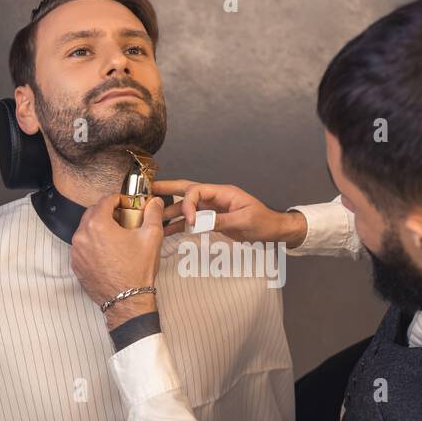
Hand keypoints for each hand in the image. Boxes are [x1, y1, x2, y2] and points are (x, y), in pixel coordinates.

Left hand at [70, 194, 164, 326]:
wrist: (127, 301)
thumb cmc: (137, 271)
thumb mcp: (151, 237)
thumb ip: (153, 214)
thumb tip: (155, 202)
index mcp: (98, 225)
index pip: (105, 201)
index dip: (118, 200)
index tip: (126, 204)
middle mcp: (82, 236)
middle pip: (92, 213)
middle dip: (107, 212)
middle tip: (122, 219)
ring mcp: (77, 252)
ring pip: (85, 230)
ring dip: (98, 228)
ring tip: (115, 237)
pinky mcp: (76, 265)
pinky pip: (82, 247)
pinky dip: (92, 244)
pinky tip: (107, 252)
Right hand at [153, 179, 306, 246]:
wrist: (273, 231)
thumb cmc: (263, 222)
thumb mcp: (245, 221)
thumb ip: (221, 221)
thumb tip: (199, 222)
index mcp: (222, 192)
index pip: (196, 191)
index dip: (188, 203)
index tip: (189, 221)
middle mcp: (214, 197)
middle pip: (186, 190)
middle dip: (167, 190)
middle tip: (149, 190)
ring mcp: (211, 208)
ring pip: (185, 207)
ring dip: (168, 211)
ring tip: (150, 215)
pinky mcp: (211, 220)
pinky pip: (191, 220)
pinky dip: (178, 225)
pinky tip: (165, 231)